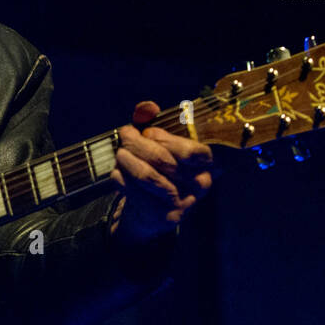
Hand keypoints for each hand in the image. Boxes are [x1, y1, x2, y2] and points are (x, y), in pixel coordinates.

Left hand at [109, 100, 214, 242]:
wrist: (151, 213)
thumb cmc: (159, 170)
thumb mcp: (160, 145)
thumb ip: (154, 122)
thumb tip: (147, 106)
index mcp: (206, 165)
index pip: (194, 152)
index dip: (167, 139)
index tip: (148, 132)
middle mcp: (199, 186)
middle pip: (163, 160)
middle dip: (137, 143)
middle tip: (124, 135)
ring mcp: (182, 203)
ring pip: (147, 176)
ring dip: (127, 160)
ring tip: (120, 153)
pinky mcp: (163, 217)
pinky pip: (136, 192)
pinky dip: (122, 178)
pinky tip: (118, 173)